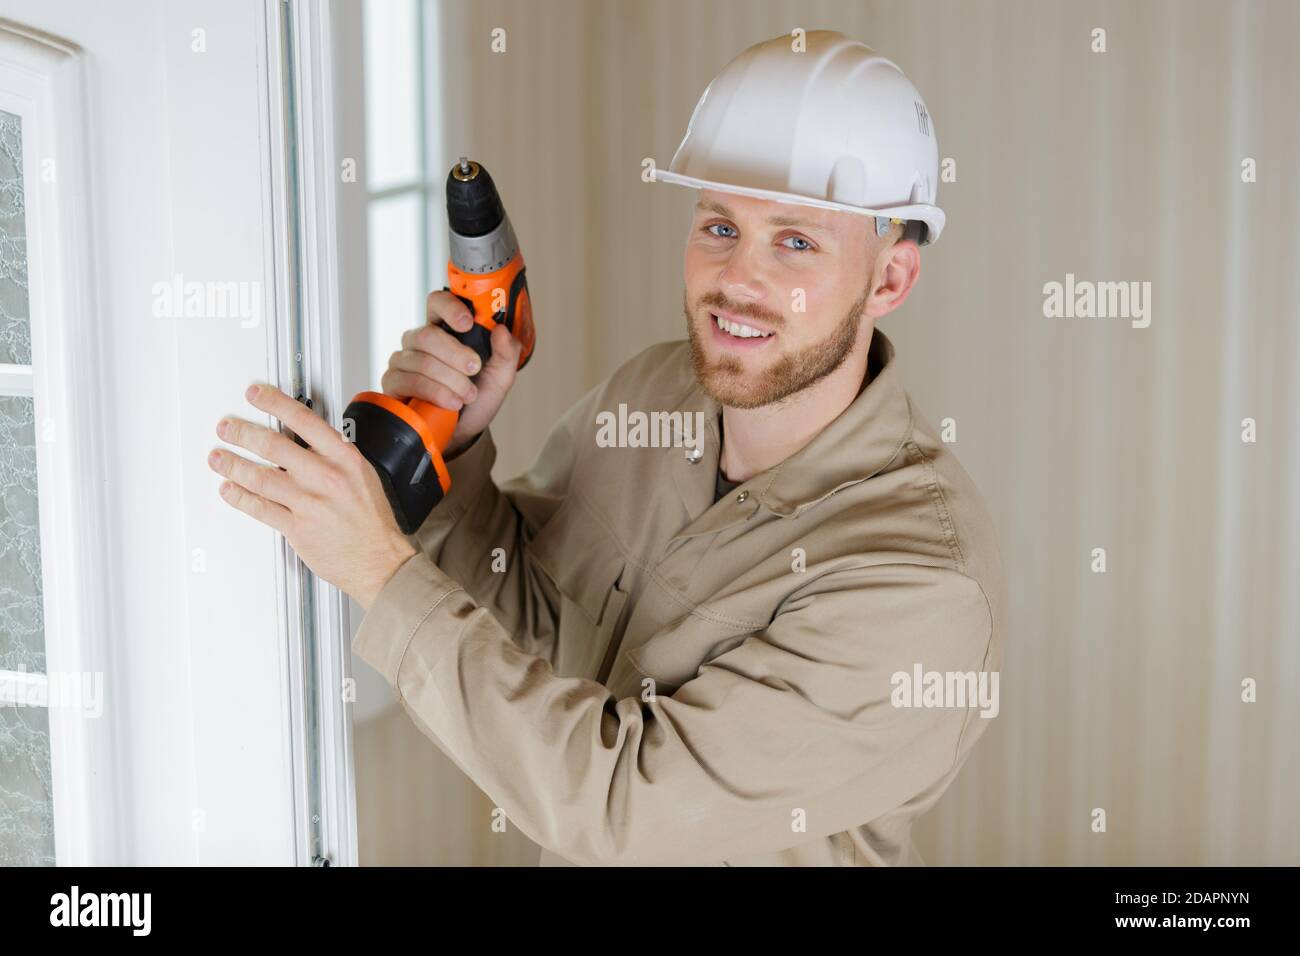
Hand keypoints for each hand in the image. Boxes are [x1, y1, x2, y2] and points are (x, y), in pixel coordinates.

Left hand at [209, 383, 417, 610]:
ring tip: (218, 457)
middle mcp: (326, 477)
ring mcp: (310, 503)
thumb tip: (304, 439)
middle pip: (273, 446)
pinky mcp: (297, 528)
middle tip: (228, 427)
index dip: (274, 402)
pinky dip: (240, 497)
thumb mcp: (363, 475)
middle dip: (242, 433)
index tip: (256, 394)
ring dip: (232, 464)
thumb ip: (333, 457)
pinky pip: (260, 509)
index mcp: (344, 458)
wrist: (381, 559)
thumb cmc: (372, 520)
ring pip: (260, 477)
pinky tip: (230, 490)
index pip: (304, 420)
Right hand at [381, 290, 521, 456]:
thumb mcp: (500, 377)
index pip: (438, 303)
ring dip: (450, 380)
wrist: (462, 433)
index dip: (450, 308)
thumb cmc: (476, 400)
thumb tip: (501, 329)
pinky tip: (451, 403)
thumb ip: (506, 352)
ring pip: (421, 360)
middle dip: (456, 354)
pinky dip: (435, 393)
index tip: (467, 323)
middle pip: (429, 335)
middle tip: (474, 370)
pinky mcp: (392, 383)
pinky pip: (408, 381)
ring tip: (467, 395)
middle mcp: (419, 340)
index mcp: (444, 329)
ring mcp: (403, 360)